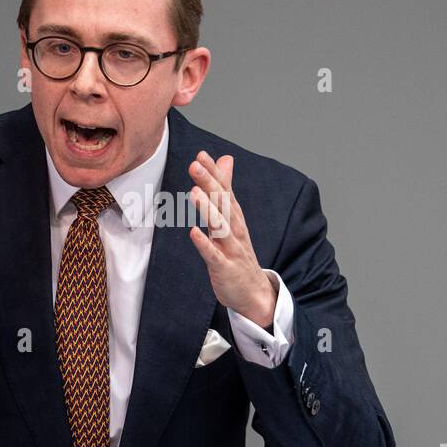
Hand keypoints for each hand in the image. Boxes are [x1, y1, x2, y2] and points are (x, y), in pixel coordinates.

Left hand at [188, 151, 277, 328]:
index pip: (224, 190)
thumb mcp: (232, 216)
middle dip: (209, 184)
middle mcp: (234, 229)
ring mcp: (231, 248)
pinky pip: (214, 255)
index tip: (201, 155)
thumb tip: (225, 158)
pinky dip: (205, 244)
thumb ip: (226, 187)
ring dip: (208, 210)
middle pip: (222, 204)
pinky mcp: (225, 268)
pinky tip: (193, 233)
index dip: (213, 173)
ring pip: (220, 227)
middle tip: (195, 165)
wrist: (253, 291)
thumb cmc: (237, 251)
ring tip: (194, 193)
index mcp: (234, 216)